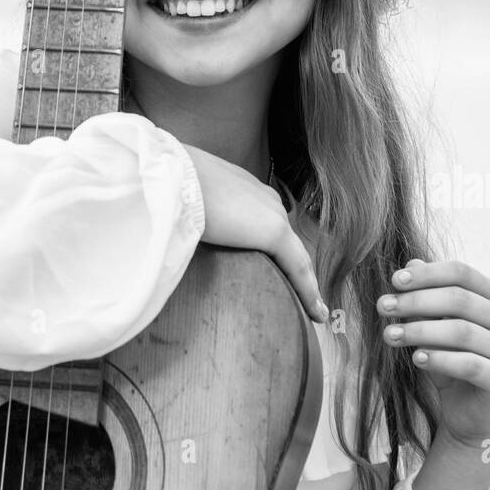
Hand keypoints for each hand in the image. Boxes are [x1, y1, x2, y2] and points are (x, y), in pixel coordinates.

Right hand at [182, 144, 328, 323]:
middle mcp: (266, 199)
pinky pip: (299, 269)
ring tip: (313, 309)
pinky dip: (309, 292)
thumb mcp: (188, 199)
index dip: (277, 247)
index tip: (279, 267)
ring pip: (297, 257)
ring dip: (305, 283)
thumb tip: (177, 229)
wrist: (174, 176)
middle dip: (296, 267)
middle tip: (305, 296)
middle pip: (287, 241)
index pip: (267, 222)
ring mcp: (273, 214)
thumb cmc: (172, 184)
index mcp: (247, 189)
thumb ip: (194, 214)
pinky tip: (317, 313)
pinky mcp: (274, 232)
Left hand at [376, 259, 489, 448]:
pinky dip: (439, 359)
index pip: (461, 273)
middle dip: (416, 301)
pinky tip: (416, 358)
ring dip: (420, 330)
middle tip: (382, 306)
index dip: (427, 274)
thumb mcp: (434, 324)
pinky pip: (469, 364)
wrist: (467, 413)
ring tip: (390, 335)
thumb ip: (427, 294)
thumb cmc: (450, 359)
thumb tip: (411, 263)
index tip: (394, 281)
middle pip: (459, 300)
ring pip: (461, 332)